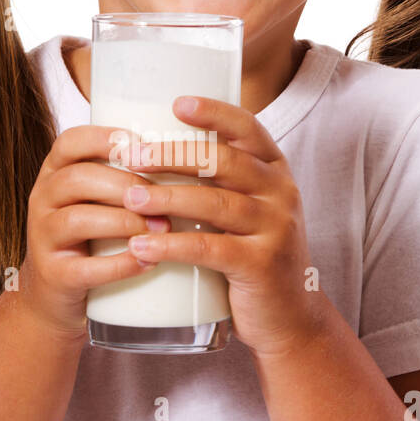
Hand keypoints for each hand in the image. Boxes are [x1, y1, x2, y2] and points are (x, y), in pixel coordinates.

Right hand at [19, 122, 171, 341]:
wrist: (58, 296)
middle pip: (78, 178)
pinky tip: (147, 261)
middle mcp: (42, 199)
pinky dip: (120, 264)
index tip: (141, 144)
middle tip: (165, 198)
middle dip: (126, 185)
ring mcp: (43, 238)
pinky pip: (85, 268)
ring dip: (125, 221)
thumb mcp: (99, 200)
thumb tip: (191, 154)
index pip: (71, 142)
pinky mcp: (53, 275)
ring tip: (161, 229)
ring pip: (77, 219)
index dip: (105, 138)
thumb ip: (127, 176)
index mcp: (55, 172)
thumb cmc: (91, 238)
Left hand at [120, 95, 325, 357]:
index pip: (249, 129)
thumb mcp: (247, 210)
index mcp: (276, 171)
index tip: (177, 102)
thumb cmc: (253, 255)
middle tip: (131, 154)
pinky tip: (142, 244)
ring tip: (130, 197)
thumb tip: (153, 149)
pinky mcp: (261, 266)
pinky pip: (211, 249)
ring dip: (167, 197)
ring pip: (215, 203)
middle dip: (173, 155)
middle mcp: (281, 193)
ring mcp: (276, 230)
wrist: (289, 317)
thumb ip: (218, 182)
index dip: (215, 112)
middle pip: (224, 162)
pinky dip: (172, 245)